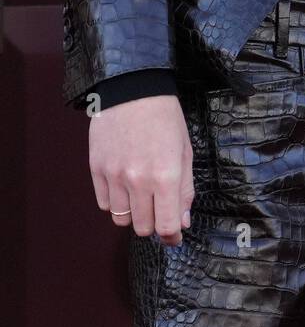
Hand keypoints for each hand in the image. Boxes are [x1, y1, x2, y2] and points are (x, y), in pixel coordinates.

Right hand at [88, 96, 193, 244]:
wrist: (134, 90)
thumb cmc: (165, 118)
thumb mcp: (185, 151)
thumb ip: (185, 189)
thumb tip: (181, 222)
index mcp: (166, 176)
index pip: (165, 226)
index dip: (171, 236)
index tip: (174, 235)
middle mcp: (138, 181)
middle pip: (143, 227)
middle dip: (154, 223)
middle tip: (159, 208)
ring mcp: (114, 176)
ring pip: (121, 220)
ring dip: (133, 213)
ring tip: (141, 194)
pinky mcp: (96, 170)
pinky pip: (104, 204)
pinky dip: (115, 202)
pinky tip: (124, 186)